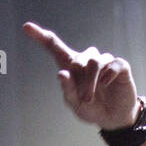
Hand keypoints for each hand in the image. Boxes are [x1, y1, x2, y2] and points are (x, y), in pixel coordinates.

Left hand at [22, 21, 140, 129]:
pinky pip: (112, 64)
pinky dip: (108, 75)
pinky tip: (106, 84)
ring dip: (91, 82)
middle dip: (79, 81)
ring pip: (95, 61)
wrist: (113, 118)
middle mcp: (87, 59)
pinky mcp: (119, 65)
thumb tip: (61, 73)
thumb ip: (68, 90)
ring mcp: (104, 60)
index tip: (26, 27)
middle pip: (77, 60)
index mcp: (72, 66)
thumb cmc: (91, 109)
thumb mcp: (75, 104)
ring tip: (90, 98)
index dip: (40, 36)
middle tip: (84, 99)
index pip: (54, 47)